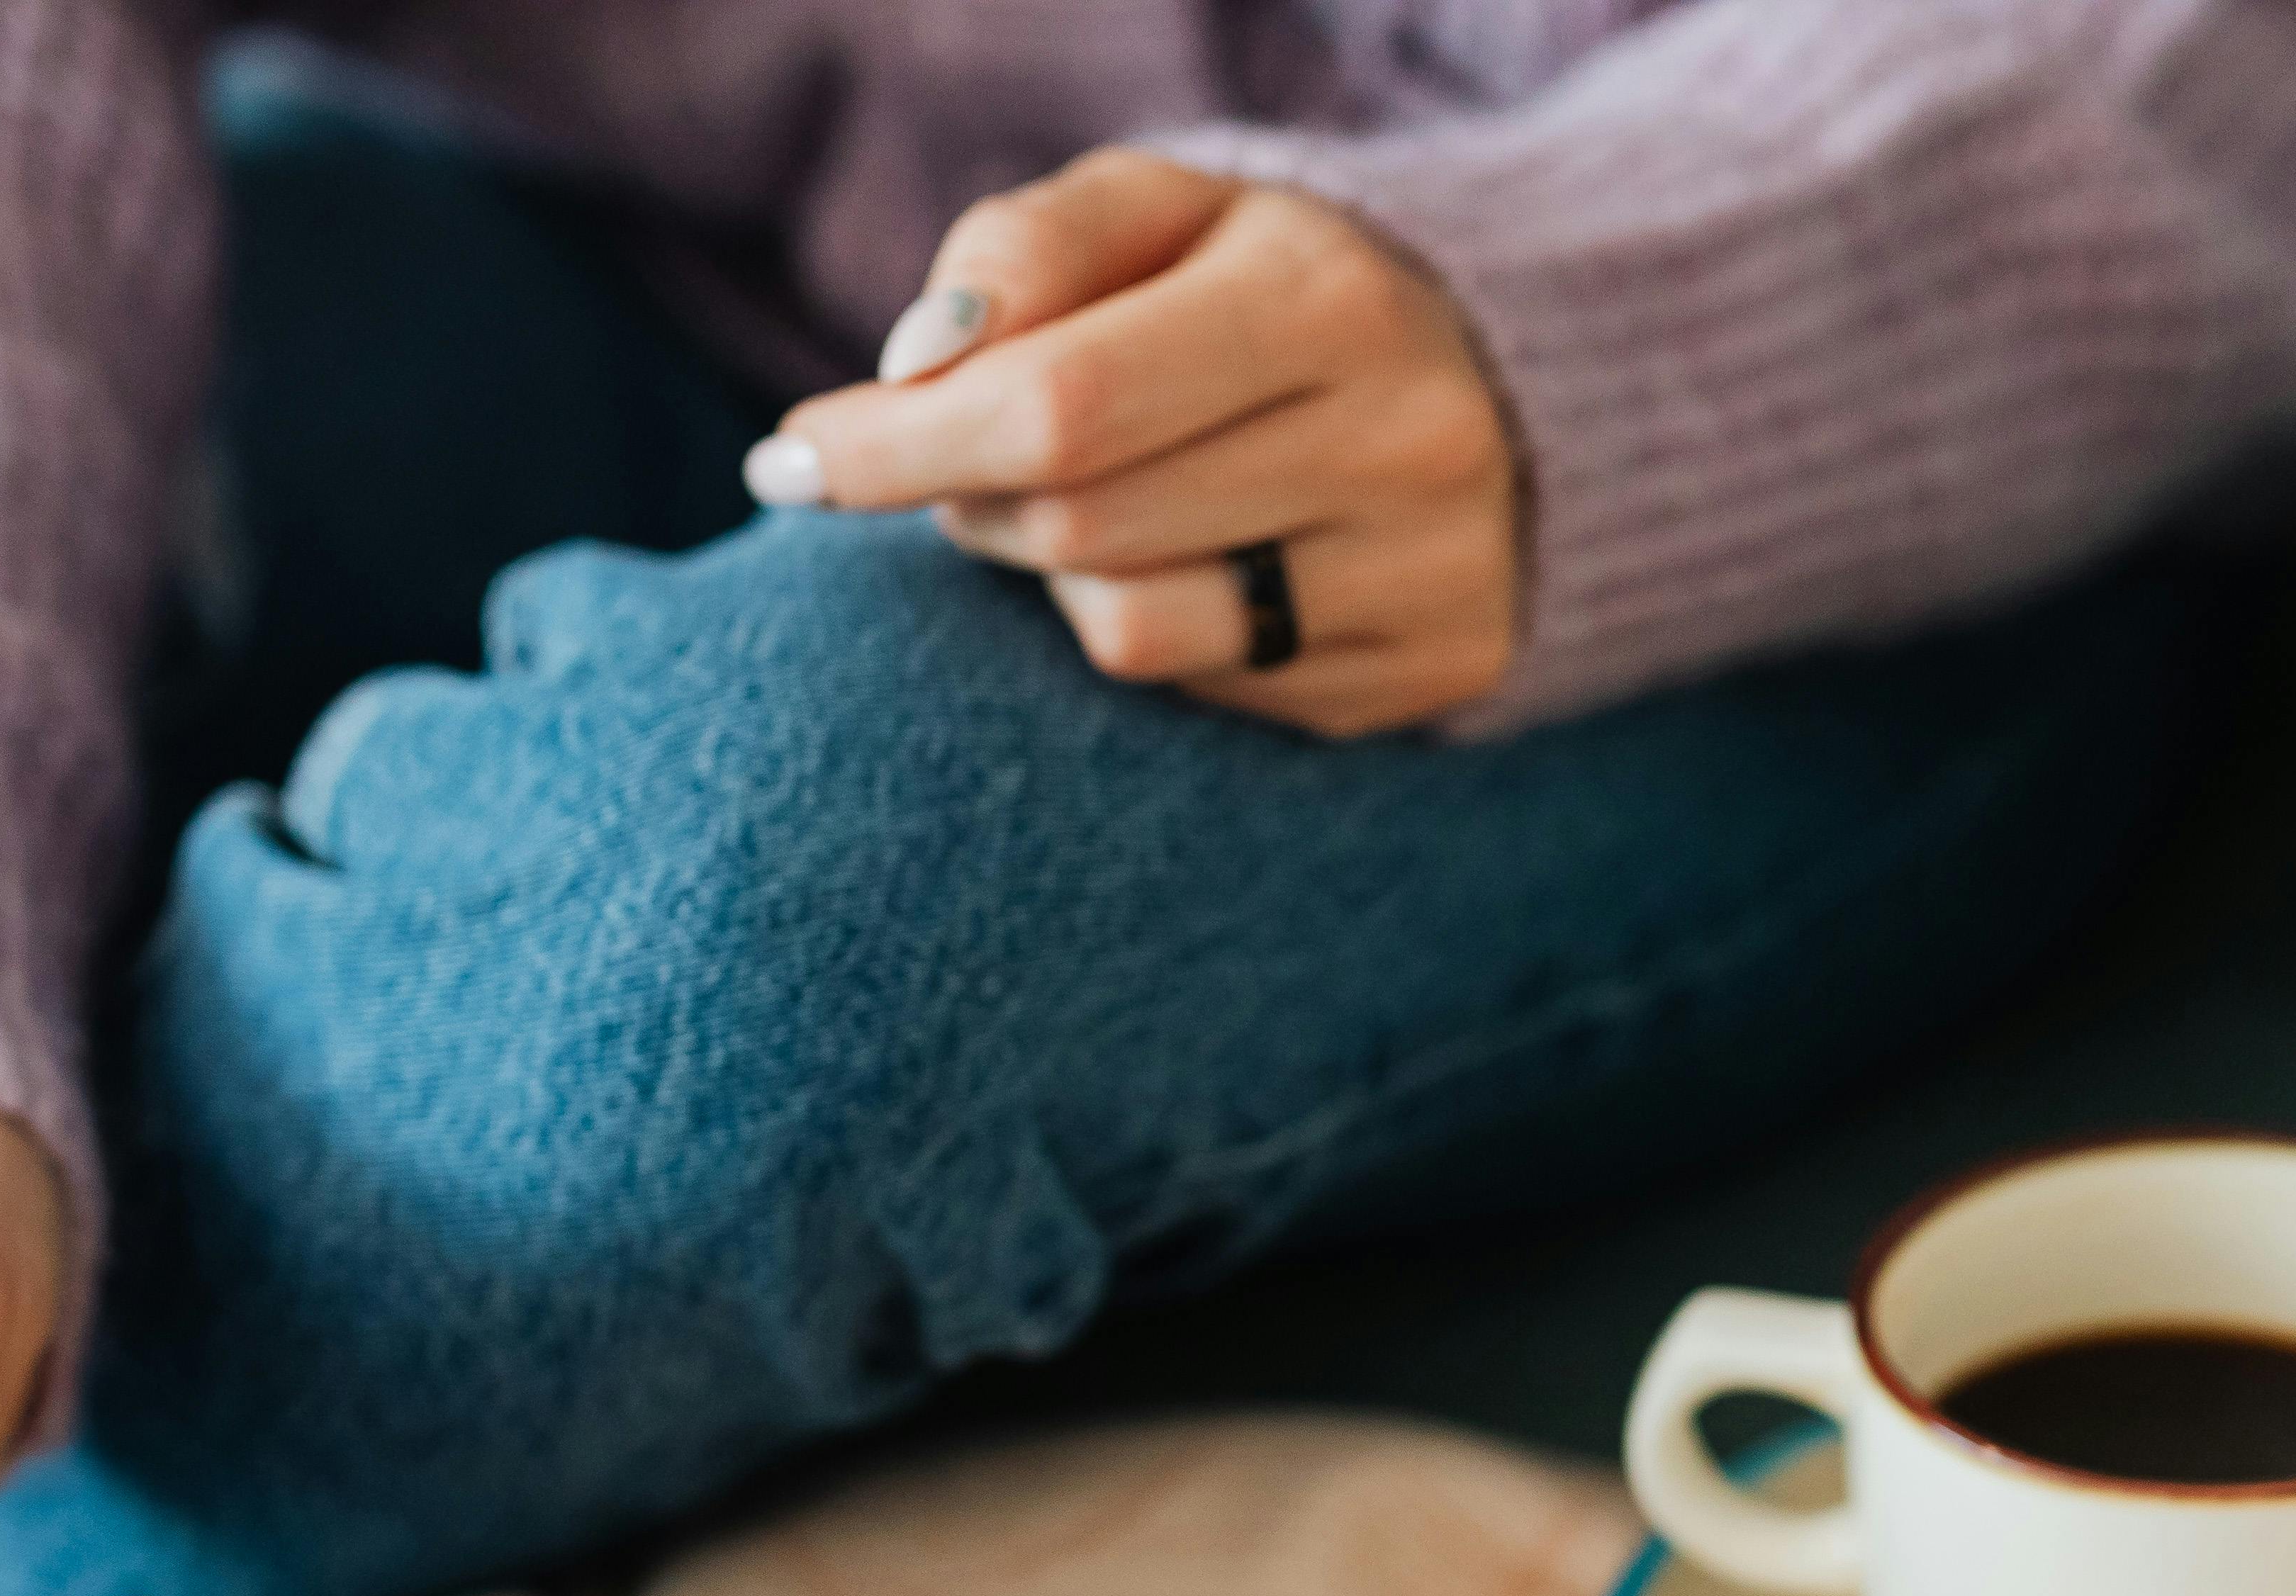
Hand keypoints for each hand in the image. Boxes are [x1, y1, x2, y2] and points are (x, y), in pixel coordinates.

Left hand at [755, 149, 1521, 735]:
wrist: (1508, 381)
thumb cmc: (1268, 284)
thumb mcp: (1161, 208)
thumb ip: (1026, 247)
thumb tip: (912, 365)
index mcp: (1324, 299)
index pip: (1059, 404)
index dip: (897, 443)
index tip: (787, 458)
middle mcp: (1399, 444)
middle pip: (1073, 524)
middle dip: (968, 494)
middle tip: (961, 455)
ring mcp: (1425, 576)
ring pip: (1128, 628)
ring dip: (1050, 572)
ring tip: (1081, 501)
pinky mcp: (1430, 672)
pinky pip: (1203, 687)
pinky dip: (1152, 627)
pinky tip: (1193, 559)